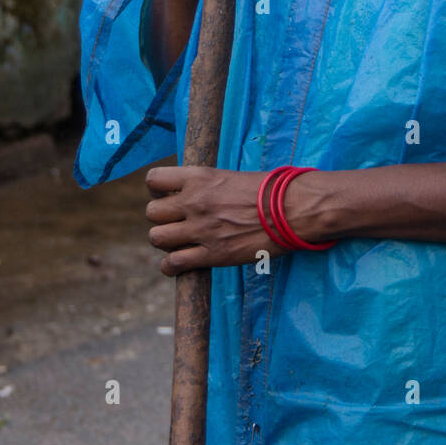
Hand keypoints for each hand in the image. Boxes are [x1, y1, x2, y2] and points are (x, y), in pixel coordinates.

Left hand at [145, 165, 288, 275]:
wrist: (293, 209)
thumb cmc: (270, 190)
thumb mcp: (232, 177)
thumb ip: (207, 186)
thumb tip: (196, 194)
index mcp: (200, 177)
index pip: (154, 180)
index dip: (157, 190)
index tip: (168, 196)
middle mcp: (194, 202)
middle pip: (151, 212)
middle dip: (162, 218)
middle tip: (177, 222)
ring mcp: (201, 229)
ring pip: (157, 238)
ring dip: (166, 241)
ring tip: (179, 242)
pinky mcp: (211, 255)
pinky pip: (172, 264)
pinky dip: (171, 267)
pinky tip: (179, 265)